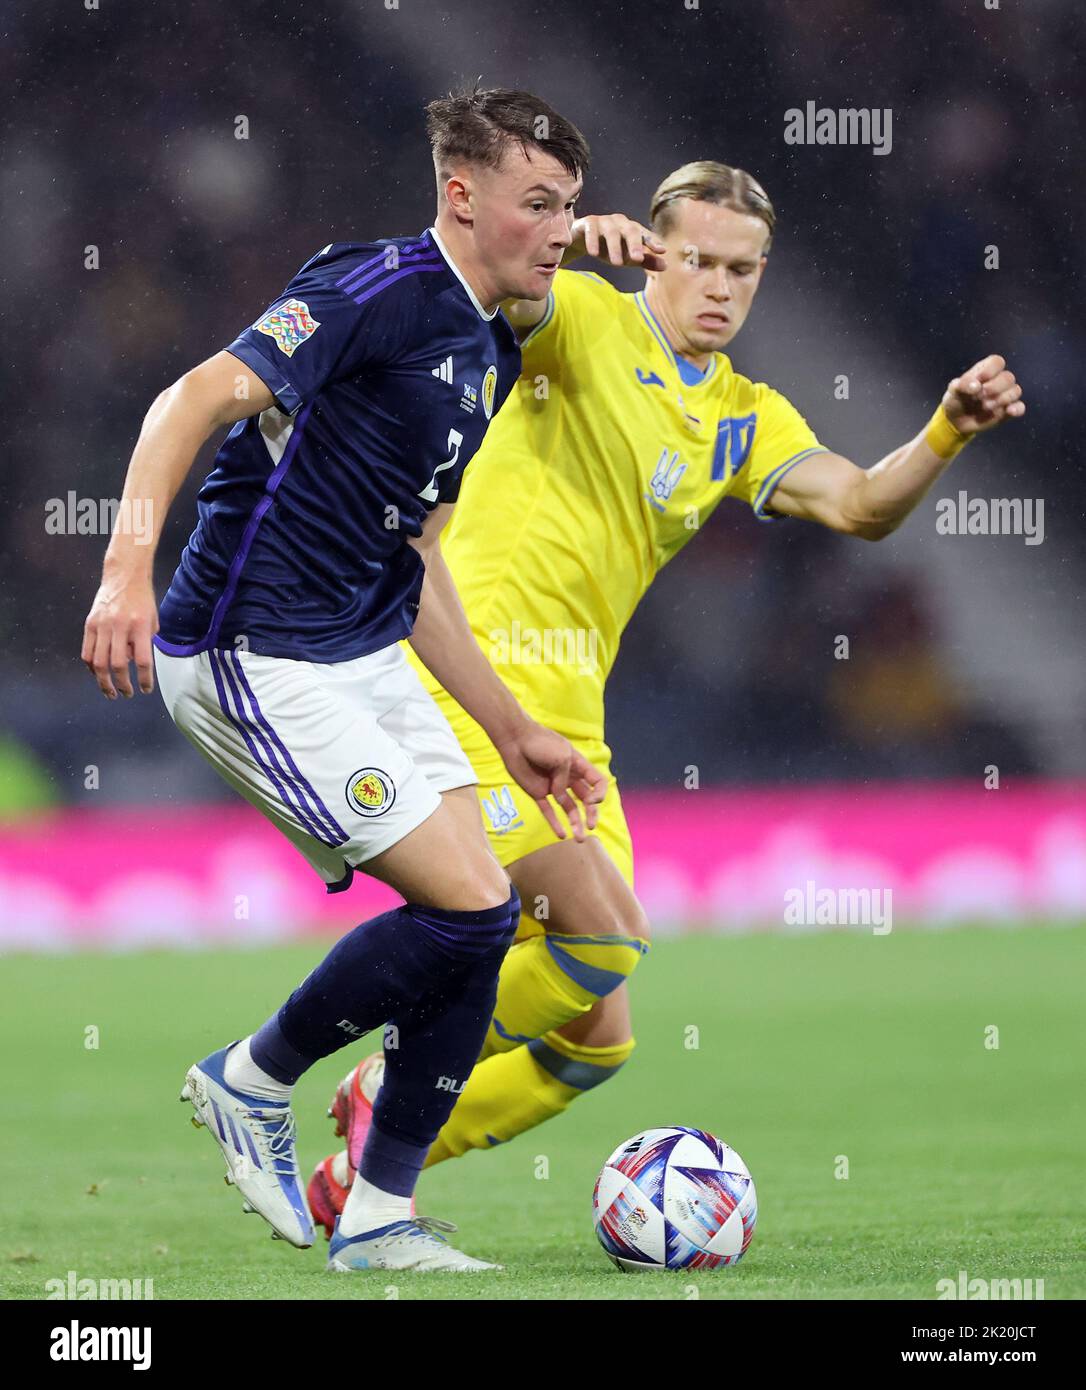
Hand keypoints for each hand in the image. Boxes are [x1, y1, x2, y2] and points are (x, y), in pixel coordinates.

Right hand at [81, 570, 158, 698]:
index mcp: (140, 626)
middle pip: (117, 665)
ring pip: (99, 662)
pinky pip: (87, 652)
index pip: (143, 660)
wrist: (124, 576)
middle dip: (122, 685)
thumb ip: (144, 643)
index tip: (146, 690)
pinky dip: (91, 667)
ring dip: (104, 682)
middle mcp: (120, 626)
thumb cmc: (142, 600)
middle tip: (127, 694)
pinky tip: (97, 675)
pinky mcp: (90, 624)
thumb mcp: (152, 621)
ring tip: (110, 692)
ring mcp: (102, 625)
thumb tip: (131, 663)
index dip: (145, 679)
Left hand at [492, 721, 607, 842]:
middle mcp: (568, 777)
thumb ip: (564, 779)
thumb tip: (559, 797)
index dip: (600, 793)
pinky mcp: (538, 793)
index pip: (597, 782)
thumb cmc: (541, 742)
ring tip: (579, 839)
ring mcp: (553, 786)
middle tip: (591, 826)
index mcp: (578, 765)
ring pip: (569, 808)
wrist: (515, 740)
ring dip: (575, 822)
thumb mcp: (562, 757)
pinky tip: (562, 835)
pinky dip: (555, 823)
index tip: (593, 800)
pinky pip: (548, 811)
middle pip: (586, 799)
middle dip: (591, 813)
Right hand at [569, 214, 666, 271]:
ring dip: (614, 247)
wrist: (582, 239)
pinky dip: (593, 241)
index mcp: (632, 229)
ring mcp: (604, 221)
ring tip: (616, 264)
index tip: (662, 250)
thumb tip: (666, 266)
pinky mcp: (588, 222)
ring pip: (612, 231)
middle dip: (634, 244)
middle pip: (630, 230)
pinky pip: (592, 229)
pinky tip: (593, 253)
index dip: (653, 241)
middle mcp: (620, 222)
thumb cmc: (608, 247)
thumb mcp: (627, 256)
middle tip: (637, 259)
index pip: (645, 234)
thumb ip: (645, 260)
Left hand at [942, 355, 1025, 435]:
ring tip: (985, 406)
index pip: (997, 362)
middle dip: (994, 388)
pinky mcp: (1007, 410)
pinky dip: (1017, 409)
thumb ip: (963, 384)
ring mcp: (1004, 395)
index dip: (990, 370)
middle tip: (979, 397)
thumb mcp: (953, 390)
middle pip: (1008, 377)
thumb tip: (977, 386)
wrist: (956, 421)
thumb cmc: (956, 400)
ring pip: (1015, 391)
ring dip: (1002, 399)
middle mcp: (998, 380)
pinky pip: (1020, 407)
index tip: (979, 380)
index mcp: (985, 370)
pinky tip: (1009, 411)